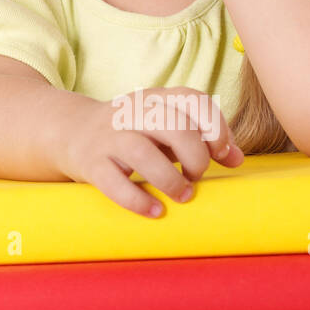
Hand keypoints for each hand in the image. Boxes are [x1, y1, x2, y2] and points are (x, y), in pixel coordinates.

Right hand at [60, 86, 243, 217]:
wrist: (73, 132)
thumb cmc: (134, 132)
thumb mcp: (167, 127)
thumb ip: (203, 139)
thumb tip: (237, 158)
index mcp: (157, 98)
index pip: (193, 100)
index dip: (215, 126)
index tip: (222, 152)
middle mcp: (134, 112)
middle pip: (173, 126)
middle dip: (196, 156)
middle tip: (197, 176)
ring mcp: (110, 136)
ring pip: (143, 153)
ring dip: (170, 178)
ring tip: (183, 194)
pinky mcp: (92, 163)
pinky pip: (114, 182)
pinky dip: (137, 199)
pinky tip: (156, 210)